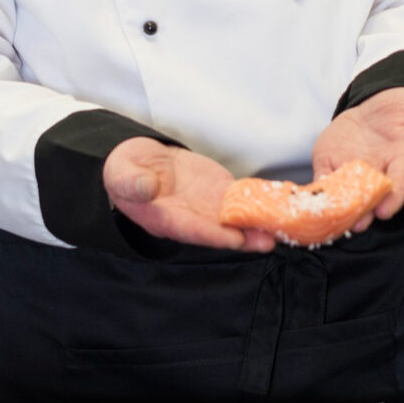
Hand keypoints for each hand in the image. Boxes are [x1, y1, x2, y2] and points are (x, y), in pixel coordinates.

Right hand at [103, 138, 274, 251]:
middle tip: (269, 241)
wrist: (140, 161)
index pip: (191, 229)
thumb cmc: (126, 171)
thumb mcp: (121, 174)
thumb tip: (146, 186)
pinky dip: (259, 202)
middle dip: (245, 237)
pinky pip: (239, 199)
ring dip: (258, 224)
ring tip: (282, 228)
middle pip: (219, 231)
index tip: (234, 239)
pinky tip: (279, 205)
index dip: (213, 235)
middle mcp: (190, 218)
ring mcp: (206, 206)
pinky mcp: (218, 191)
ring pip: (235, 218)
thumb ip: (132, 182)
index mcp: (164, 218)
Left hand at [311, 86, 403, 229]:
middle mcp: (379, 173)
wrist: (381, 111)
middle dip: (364, 210)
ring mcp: (354, 170)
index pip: (402, 181)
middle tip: (357, 223)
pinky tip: (309, 198)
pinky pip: (323, 179)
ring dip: (339, 206)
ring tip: (331, 216)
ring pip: (345, 193)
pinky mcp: (331, 164)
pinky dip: (316, 188)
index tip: (385, 211)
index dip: (394, 197)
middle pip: (371, 196)